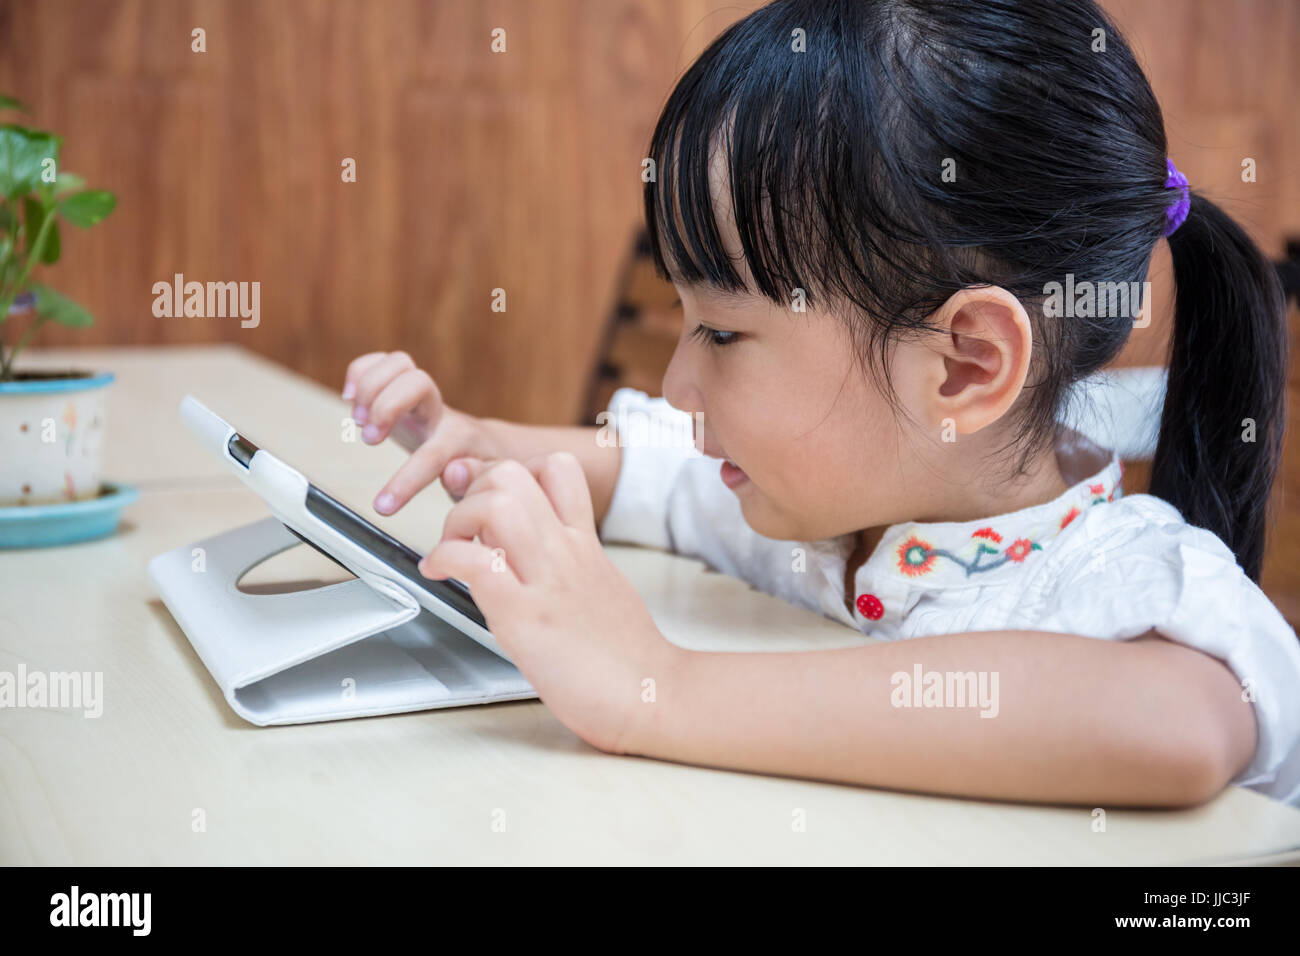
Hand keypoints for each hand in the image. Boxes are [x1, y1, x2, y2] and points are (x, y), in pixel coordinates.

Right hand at [342, 351, 505, 514]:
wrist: (484, 446)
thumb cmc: (480, 468)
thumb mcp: (483, 483)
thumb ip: (471, 479)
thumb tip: (452, 472)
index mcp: (460, 439)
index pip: (433, 453)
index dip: (405, 480)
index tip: (382, 506)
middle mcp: (439, 410)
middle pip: (418, 382)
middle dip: (385, 408)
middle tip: (369, 438)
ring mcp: (419, 395)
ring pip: (400, 363)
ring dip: (369, 387)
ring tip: (358, 419)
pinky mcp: (401, 388)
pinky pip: (381, 361)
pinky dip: (360, 373)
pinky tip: (352, 397)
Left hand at [418, 452, 680, 754]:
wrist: (651, 695)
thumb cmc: (626, 655)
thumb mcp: (603, 585)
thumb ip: (571, 562)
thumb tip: (533, 557)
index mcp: (584, 543)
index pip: (554, 468)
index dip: (511, 474)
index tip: (491, 504)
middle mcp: (565, 551)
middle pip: (513, 474)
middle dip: (473, 491)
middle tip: (464, 528)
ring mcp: (546, 580)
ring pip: (495, 504)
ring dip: (457, 518)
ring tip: (452, 547)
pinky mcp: (525, 617)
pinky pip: (476, 561)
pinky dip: (444, 558)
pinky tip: (439, 573)